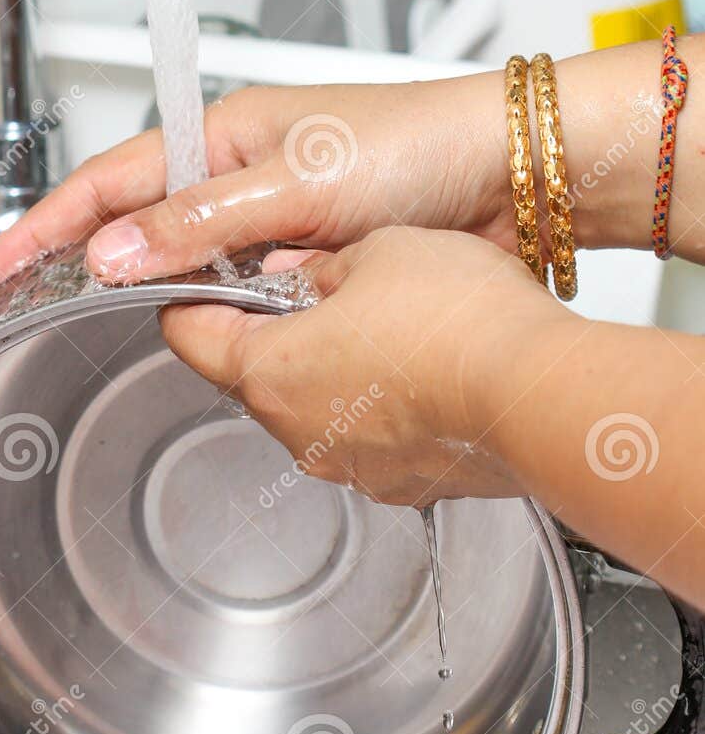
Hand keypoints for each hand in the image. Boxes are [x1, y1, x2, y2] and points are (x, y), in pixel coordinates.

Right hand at [0, 77, 510, 295]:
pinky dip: (230, 312)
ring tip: (123, 320)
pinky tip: (222, 328)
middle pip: (137, 228)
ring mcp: (271, 219)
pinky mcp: (307, 258)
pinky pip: (245, 293)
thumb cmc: (417, 143)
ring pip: (192, 268)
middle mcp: (238, 175)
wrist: (509, 174)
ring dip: (171, 294)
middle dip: (84, 267)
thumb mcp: (295, 182)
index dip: (42, 230)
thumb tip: (112, 254)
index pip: (106, 184)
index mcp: (221, 135)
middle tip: (22, 307)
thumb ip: (198, 221)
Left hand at [159, 228, 561, 505]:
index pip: (190, 337)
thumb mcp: (376, 250)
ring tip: (385, 323)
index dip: (190, 299)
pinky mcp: (404, 483)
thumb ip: (319, 265)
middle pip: (256, 374)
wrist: (543, 396)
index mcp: (269, 372)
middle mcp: (299, 433)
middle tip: (310, 285)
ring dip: (335, 369)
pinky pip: (373, 436)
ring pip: (318, 407)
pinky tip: (425, 366)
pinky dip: (384, 404)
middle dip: (275, 330)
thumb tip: (299, 275)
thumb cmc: (459, 322)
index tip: (198, 281)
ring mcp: (352, 466)